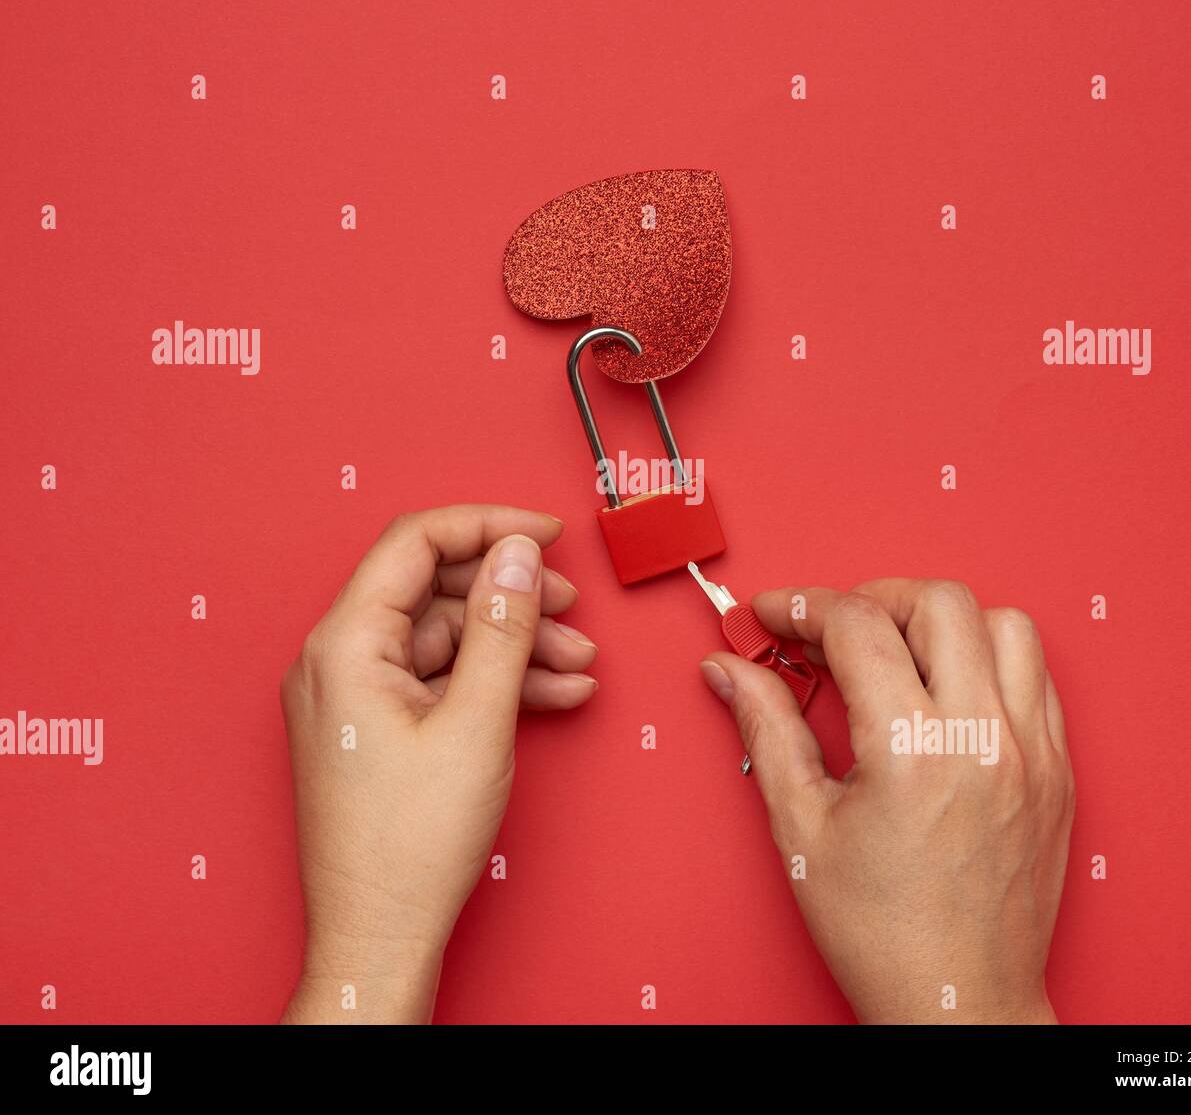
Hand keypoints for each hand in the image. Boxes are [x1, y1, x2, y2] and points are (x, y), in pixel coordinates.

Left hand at [280, 506, 597, 1023]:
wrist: (380, 938)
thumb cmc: (409, 848)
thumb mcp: (476, 722)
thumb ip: (502, 627)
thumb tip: (518, 554)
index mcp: (345, 645)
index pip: (416, 543)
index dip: (488, 526)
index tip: (547, 533)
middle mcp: (339, 660)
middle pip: (435, 590)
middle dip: (513, 597)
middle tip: (572, 610)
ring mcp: (356, 696)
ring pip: (446, 638)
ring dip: (515, 645)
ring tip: (577, 667)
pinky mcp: (377, 727)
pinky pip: (441, 680)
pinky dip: (494, 682)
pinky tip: (551, 696)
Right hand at [701, 579, 1073, 1023]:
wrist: (959, 1003)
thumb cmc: (881, 934)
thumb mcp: (801, 829)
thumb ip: (766, 729)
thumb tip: (730, 670)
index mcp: (913, 751)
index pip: (857, 625)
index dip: (801, 605)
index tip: (773, 616)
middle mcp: (985, 738)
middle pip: (938, 602)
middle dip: (872, 598)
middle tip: (833, 631)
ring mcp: (1033, 752)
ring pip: (1004, 624)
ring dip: (941, 622)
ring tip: (897, 655)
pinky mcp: (1060, 771)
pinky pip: (1037, 675)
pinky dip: (990, 659)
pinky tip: (949, 690)